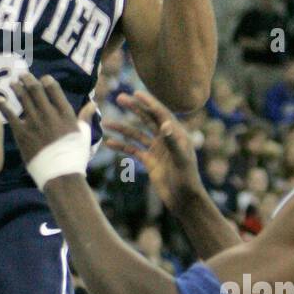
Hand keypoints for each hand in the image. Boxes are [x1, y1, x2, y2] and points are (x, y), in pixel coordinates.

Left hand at [0, 73, 89, 163]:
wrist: (61, 174)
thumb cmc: (75, 155)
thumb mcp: (84, 134)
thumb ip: (86, 116)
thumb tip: (93, 104)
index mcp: (65, 113)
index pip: (53, 89)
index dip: (47, 80)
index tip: (43, 78)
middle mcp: (49, 114)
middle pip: (35, 89)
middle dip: (28, 79)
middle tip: (23, 75)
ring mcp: (35, 123)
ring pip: (23, 98)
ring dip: (16, 88)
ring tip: (13, 83)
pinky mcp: (22, 133)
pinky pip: (10, 115)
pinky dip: (3, 105)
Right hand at [104, 90, 200, 209]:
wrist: (184, 200)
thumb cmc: (187, 180)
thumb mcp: (181, 160)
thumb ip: (173, 142)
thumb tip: (164, 124)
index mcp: (176, 134)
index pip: (161, 114)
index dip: (149, 103)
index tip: (136, 93)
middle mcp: (165, 138)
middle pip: (147, 119)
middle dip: (134, 108)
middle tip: (120, 97)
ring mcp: (156, 149)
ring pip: (136, 134)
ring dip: (122, 128)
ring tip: (106, 122)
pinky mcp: (149, 161)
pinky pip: (132, 150)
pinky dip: (121, 146)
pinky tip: (108, 143)